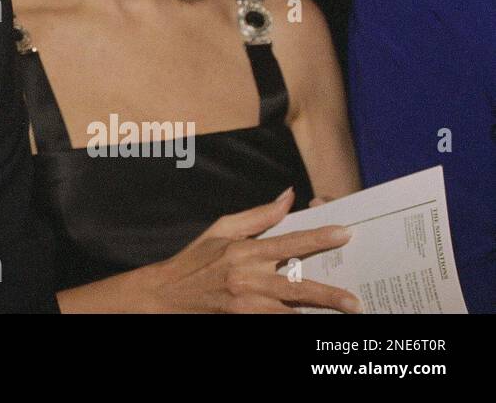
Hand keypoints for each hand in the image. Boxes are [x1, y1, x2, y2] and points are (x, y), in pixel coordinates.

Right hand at [142, 188, 360, 312]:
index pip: (288, 242)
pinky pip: (275, 323)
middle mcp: (247, 277)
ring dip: (316, 316)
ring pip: (290, 312)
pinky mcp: (242, 320)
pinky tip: (311, 324)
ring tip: (342, 319)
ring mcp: (245, 304)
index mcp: (244, 250)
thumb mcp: (221, 229)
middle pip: (296, 287)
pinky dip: (292, 322)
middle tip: (354, 301)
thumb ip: (258, 215)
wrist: (167, 294)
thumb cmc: (195, 260)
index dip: (318, 238)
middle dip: (328, 295)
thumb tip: (288, 197)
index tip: (344, 233)